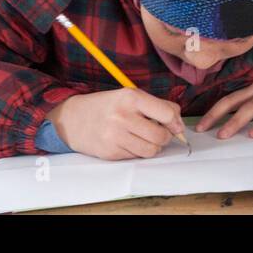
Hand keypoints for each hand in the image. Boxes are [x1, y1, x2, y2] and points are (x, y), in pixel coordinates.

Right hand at [45, 88, 185, 160]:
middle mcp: (122, 117)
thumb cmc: (108, 106)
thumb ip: (158, 106)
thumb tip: (179, 125)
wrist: (73, 119)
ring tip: (146, 139)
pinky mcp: (110, 152)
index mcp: (131, 98)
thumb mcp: (131, 96)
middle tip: (160, 133)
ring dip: (154, 147)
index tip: (175, 125)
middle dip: (165, 137)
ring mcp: (115, 136)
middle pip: (160, 136)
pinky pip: (136, 157)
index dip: (176, 122)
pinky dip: (138, 151)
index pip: (166, 113)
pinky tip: (130, 142)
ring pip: (151, 150)